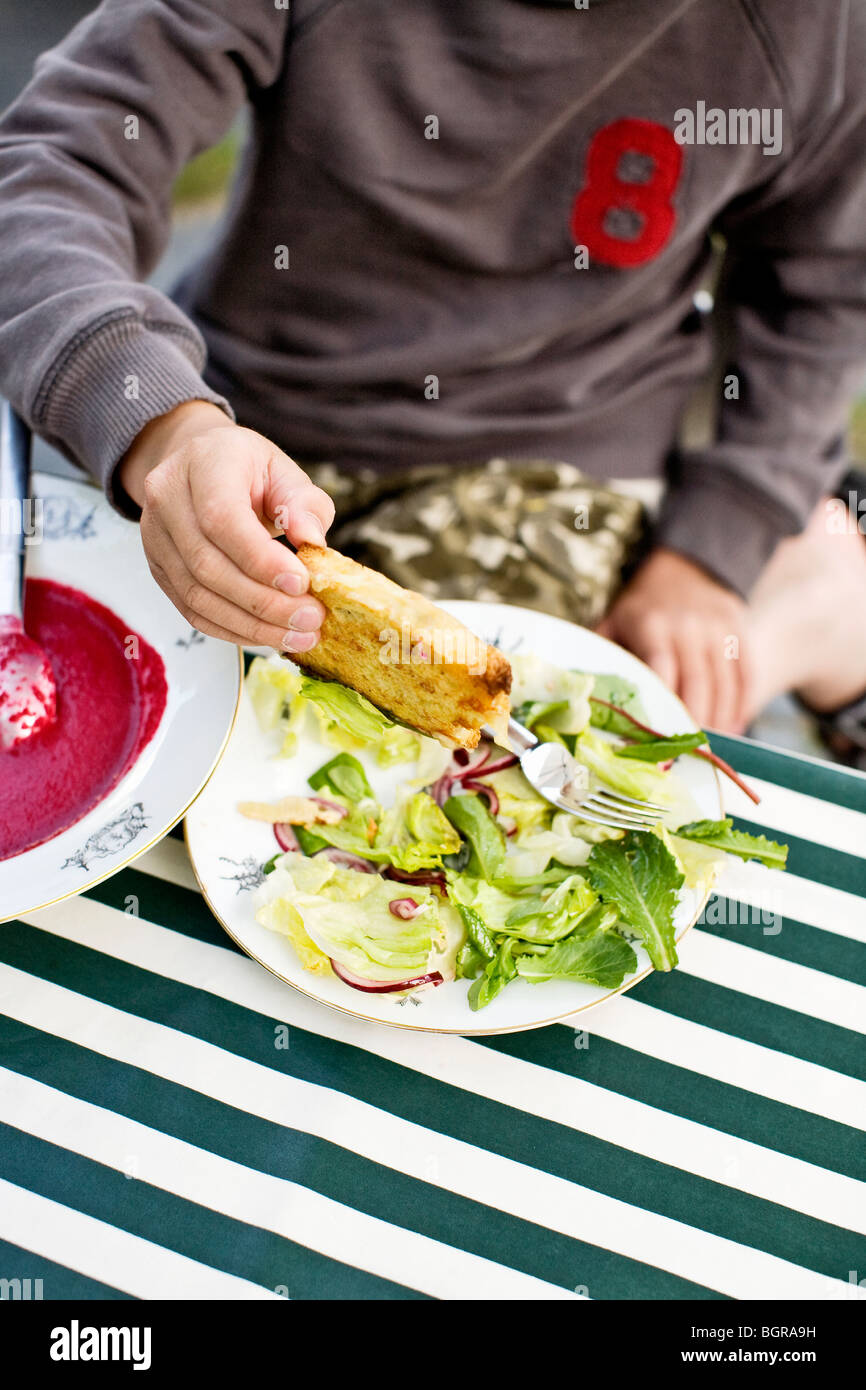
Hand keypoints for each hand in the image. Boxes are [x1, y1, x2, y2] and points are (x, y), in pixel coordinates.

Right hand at [118, 400, 333, 652]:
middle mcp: (167, 499)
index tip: (302, 584)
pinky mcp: (159, 570)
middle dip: (263, 602)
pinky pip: (192, 611)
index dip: (260, 559)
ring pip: (197, 596)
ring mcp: (155, 537)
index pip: (221, 519)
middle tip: (310, 618)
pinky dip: (233, 630)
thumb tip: (313, 542)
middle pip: (207, 565)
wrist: (197, 464)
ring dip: (252, 625)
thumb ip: (304, 504)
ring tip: (298, 635)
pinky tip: (269, 636)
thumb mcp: (284, 471)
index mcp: (202, 462)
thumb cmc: (247, 468)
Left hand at [596, 548, 752, 732]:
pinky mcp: (740, 629)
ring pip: (725, 684)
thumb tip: (583, 700)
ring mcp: (718, 627)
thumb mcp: (614, 622)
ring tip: (711, 749)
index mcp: (652, 626)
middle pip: (697, 685)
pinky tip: (734, 726)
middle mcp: (689, 626)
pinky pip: (747, 673)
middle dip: (694, 724)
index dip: (663, 710)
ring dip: (720, 720)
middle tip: (688, 756)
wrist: (685, 566)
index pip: (662, 674)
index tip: (658, 743)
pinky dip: (743, 703)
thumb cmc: (642, 607)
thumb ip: (603, 657)